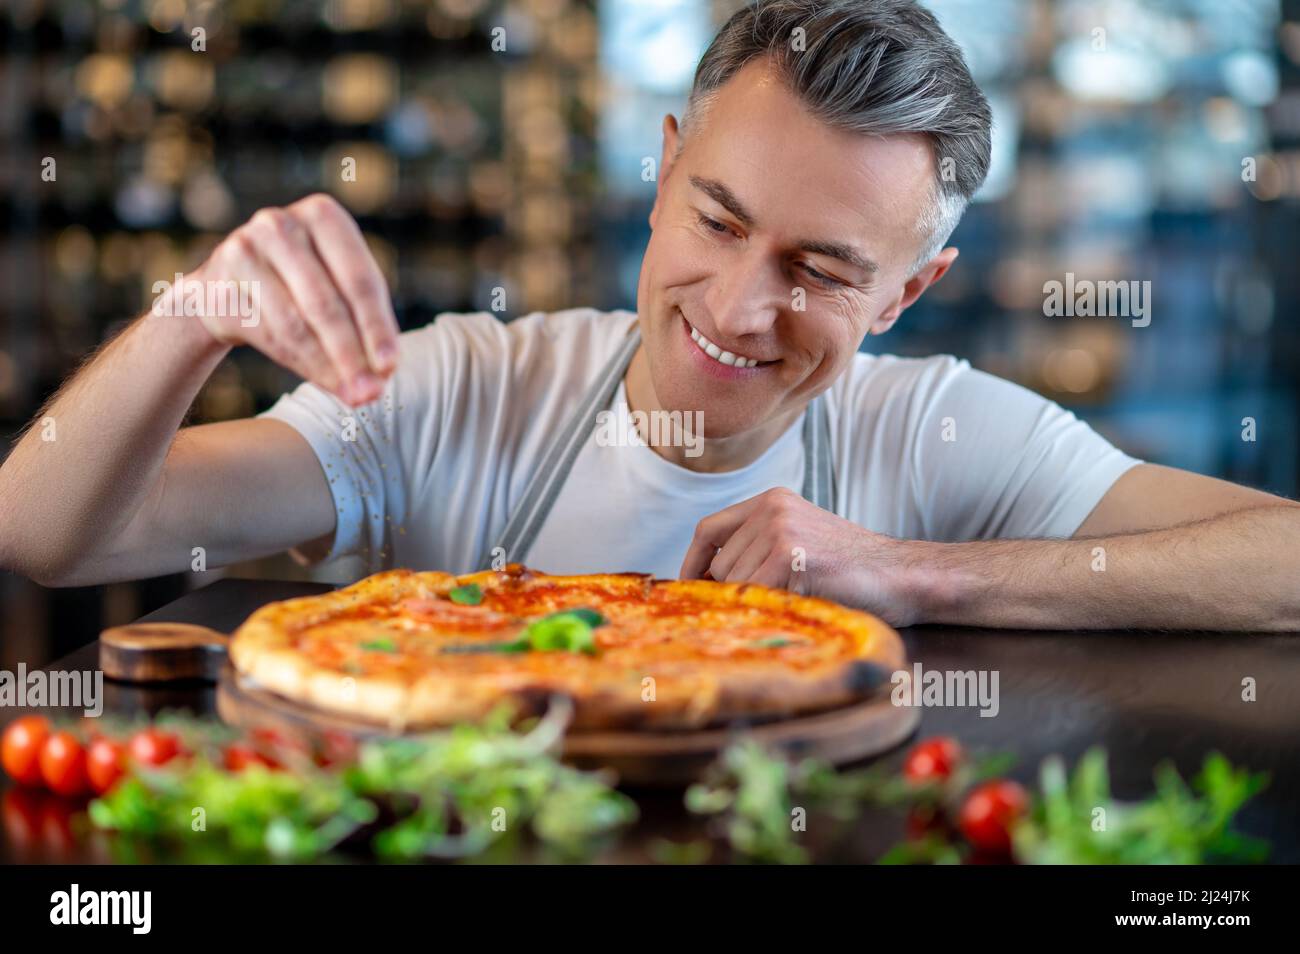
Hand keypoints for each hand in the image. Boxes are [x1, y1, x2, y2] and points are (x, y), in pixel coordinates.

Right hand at [167, 193, 398, 405]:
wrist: (227, 284)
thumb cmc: (301, 286)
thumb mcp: (338, 290)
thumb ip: (363, 327)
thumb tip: (379, 380)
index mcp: (324, 216)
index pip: (359, 279)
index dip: (377, 327)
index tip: (390, 367)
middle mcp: (282, 224)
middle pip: (326, 304)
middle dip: (352, 355)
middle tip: (371, 392)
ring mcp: (245, 247)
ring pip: (294, 324)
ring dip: (327, 366)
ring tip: (352, 394)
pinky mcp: (220, 278)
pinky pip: (267, 332)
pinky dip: (300, 363)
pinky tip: (322, 380)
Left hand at [679, 487, 919, 625]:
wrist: (901, 575)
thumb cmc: (852, 570)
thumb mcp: (799, 542)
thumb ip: (757, 548)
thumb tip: (705, 583)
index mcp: (771, 500)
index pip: (709, 529)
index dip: (693, 562)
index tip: (688, 588)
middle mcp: (771, 508)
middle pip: (721, 565)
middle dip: (736, 593)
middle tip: (770, 606)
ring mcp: (781, 529)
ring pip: (736, 584)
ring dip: (759, 603)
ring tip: (799, 598)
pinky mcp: (791, 555)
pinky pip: (758, 595)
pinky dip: (773, 609)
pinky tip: (804, 602)